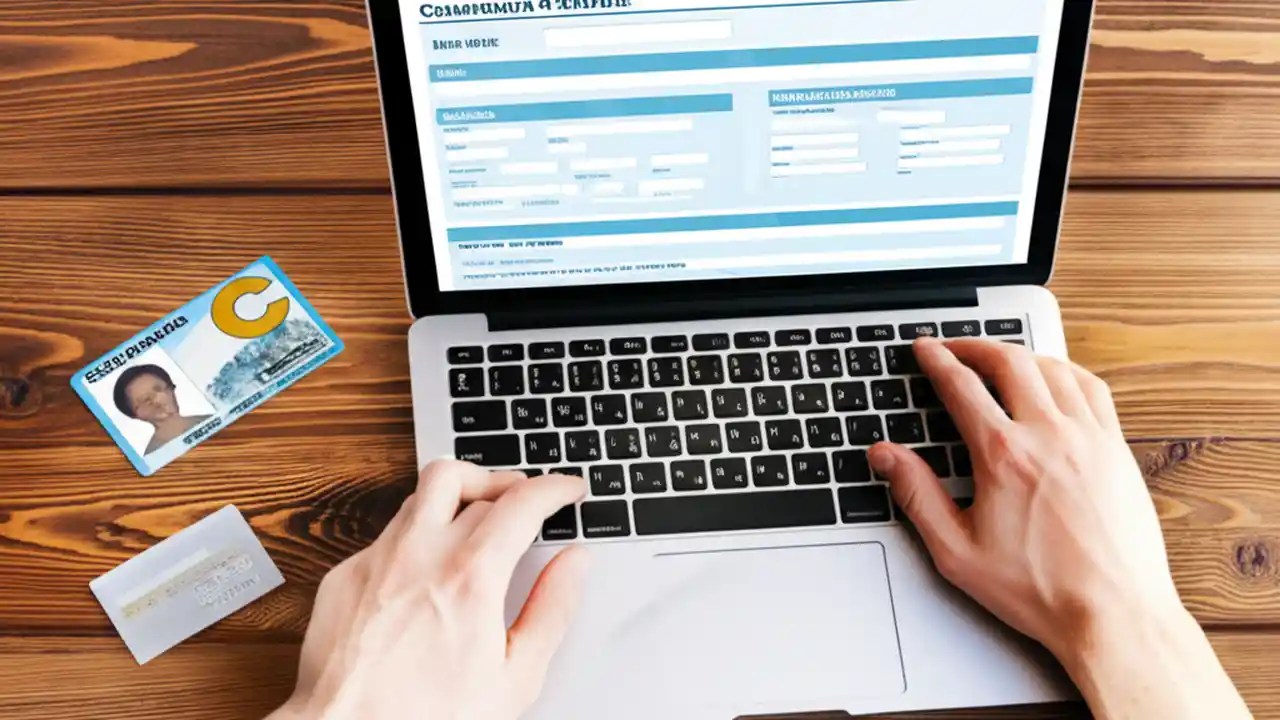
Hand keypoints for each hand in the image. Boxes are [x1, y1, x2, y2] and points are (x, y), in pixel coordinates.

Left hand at [270, 461, 588, 719]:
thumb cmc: (428, 718)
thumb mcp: (515, 677)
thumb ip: (552, 609)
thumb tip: (574, 564)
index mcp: (470, 577)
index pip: (521, 501)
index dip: (553, 487)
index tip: (567, 489)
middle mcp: (419, 554)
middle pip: (467, 479)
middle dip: (505, 483)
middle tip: (524, 500)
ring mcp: (376, 560)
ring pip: (421, 492)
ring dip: (457, 494)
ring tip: (477, 517)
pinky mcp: (344, 575)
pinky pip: (387, 532)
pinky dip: (416, 533)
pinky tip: (427, 563)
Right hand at [867, 337, 1179, 660]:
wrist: (1113, 615)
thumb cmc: (1040, 590)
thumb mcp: (957, 551)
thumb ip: (917, 495)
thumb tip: (887, 456)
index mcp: (1004, 456)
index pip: (961, 386)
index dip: (936, 360)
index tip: (925, 349)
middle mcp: (1049, 435)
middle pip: (1008, 361)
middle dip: (975, 346)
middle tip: (956, 346)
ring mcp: (1090, 439)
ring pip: (1052, 367)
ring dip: (1020, 354)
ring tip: (1000, 357)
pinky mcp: (1116, 451)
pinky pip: (1092, 389)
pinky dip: (1066, 372)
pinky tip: (1056, 378)